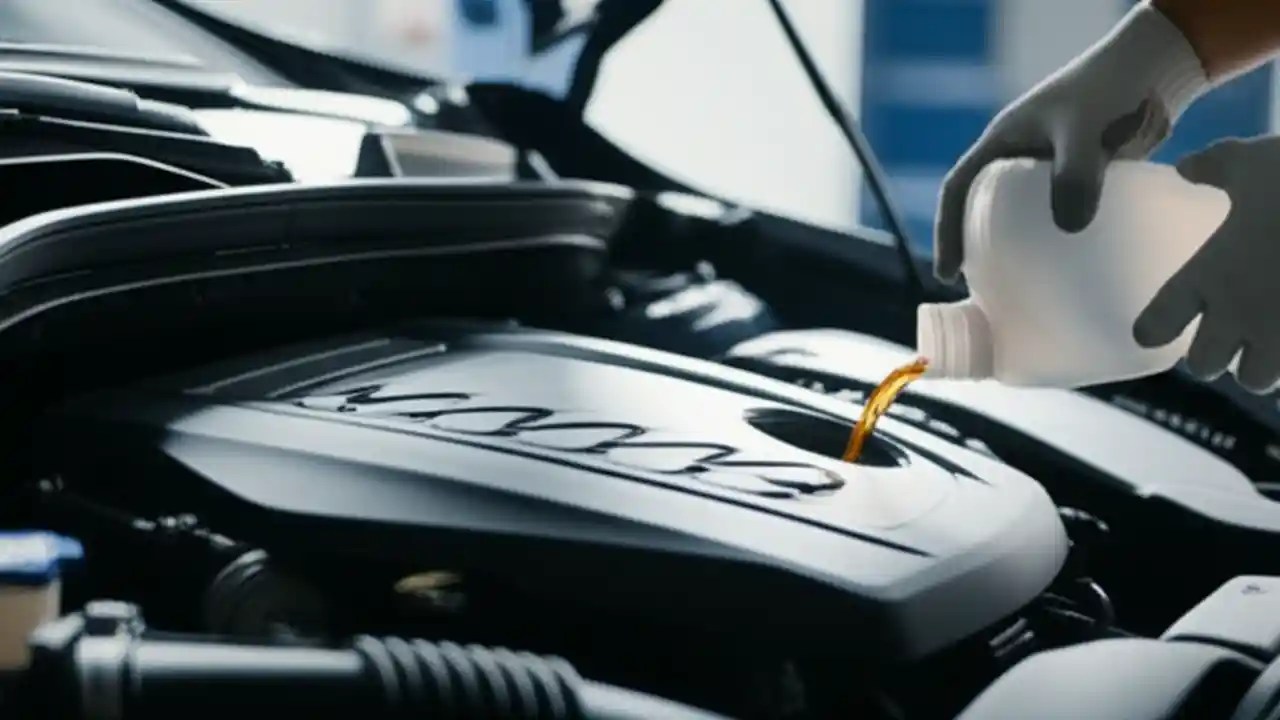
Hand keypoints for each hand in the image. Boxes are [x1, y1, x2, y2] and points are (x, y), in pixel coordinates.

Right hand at [933, 3, 1206, 282]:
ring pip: (1025, 221)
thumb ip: (1076, 172)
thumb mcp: (1084, 127)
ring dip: (1023, 255)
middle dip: (980, 253)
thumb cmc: (1108, 88)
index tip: (949, 273)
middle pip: (984, 213)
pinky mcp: (1083, 183)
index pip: (958, 191)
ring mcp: (1051, 174)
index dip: (947, 232)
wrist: (1154, 73)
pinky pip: (1065, 220)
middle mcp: (1019, 162)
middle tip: (986, 294)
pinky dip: (1064, 247)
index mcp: (1002, 143)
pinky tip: (1075, 272)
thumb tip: (1070, 229)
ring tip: (1027, 293)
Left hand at [1134, 137, 1279, 393]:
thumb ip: (1215, 166)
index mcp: (1208, 274)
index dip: (1155, 327)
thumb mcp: (1254, 161)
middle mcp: (1239, 313)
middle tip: (1229, 332)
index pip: (1155, 326)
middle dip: (1215, 353)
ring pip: (1256, 380)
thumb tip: (1186, 168)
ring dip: (1261, 366)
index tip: (1159, 325)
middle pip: (1203, 365)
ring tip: (1272, 339)